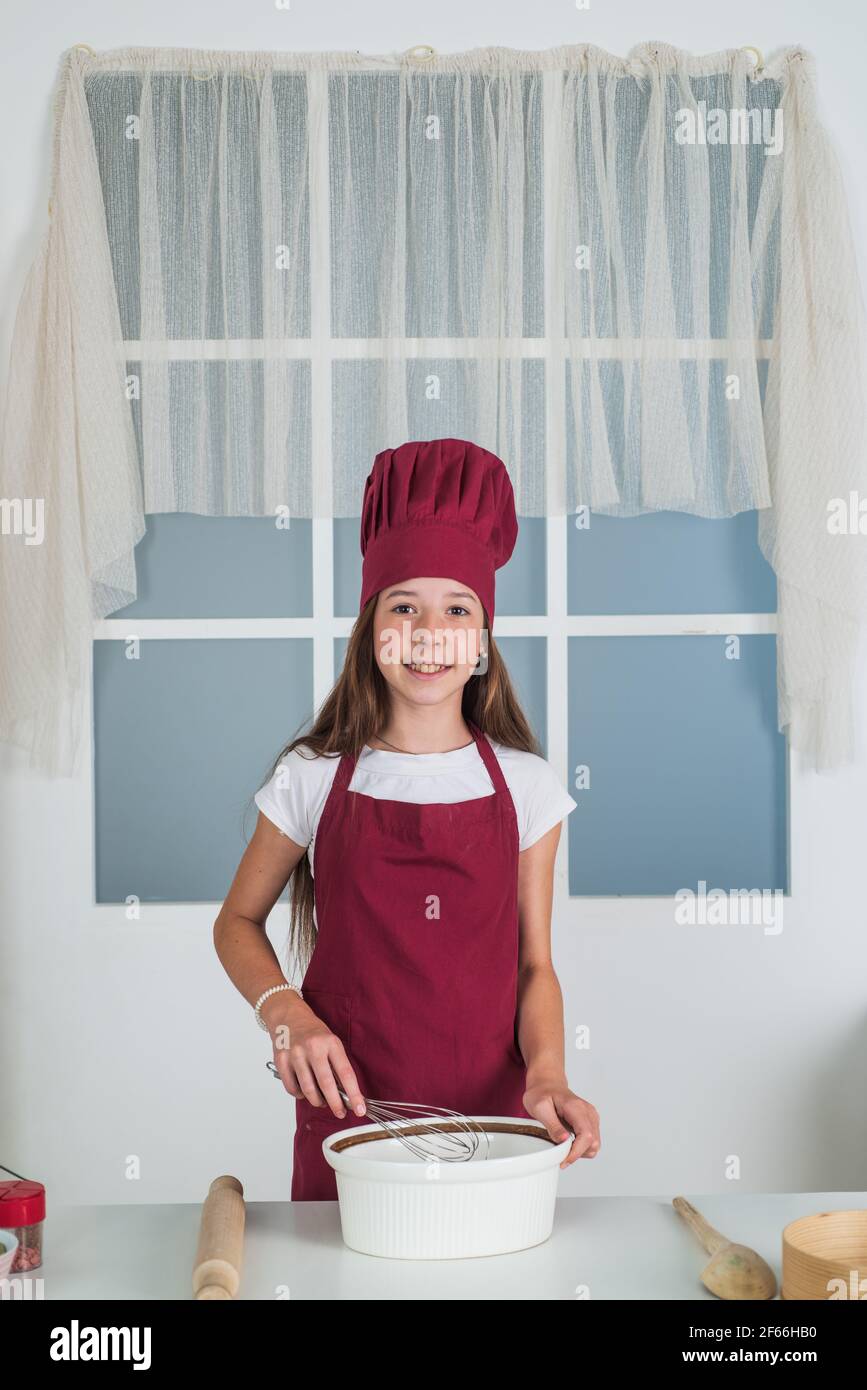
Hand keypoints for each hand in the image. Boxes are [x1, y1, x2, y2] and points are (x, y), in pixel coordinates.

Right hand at [265, 997, 365, 1120]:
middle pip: (326, 1084)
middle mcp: (312, 1048)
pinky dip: (300, 1095)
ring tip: (322, 1101)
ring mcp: (295, 1054)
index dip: (354, 1094)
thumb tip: (346, 1093)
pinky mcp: (280, 1061)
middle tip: (341, 1113)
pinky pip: (292, 1088)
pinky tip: (305, 1091)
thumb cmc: (313, 1032)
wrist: (288, 1016)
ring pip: (308, 1090)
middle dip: (336, 1104)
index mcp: (330, 1042)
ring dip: (317, 1101)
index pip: (345, 1073)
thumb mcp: (331, 1042)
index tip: (359, 1108)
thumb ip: (337, 1065)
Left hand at [523, 1075, 600, 1167]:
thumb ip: (553, 1125)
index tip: (563, 1160)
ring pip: (595, 1144)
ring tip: (564, 1149)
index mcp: (576, 1108)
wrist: (546, 1084)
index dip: (576, 1152)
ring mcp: (591, 1117)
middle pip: (594, 1143)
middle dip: (578, 1154)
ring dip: (580, 1152)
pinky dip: (582, 1148)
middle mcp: (588, 1112)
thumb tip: (564, 1141)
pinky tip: (569, 1144)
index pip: (586, 1136)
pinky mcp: (590, 1121)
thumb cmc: (541, 1093)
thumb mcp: (540, 1108)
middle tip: (561, 1156)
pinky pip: (592, 1141)